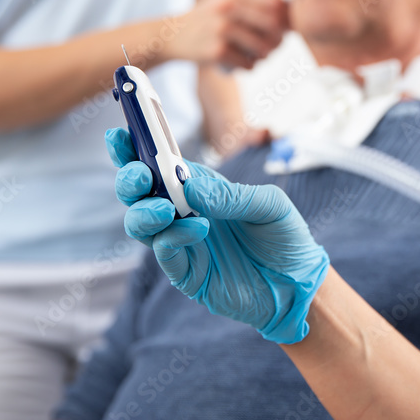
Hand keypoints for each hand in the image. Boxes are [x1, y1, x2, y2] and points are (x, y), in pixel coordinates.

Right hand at [106, 128, 328, 343]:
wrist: (299, 284)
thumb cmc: (285, 237)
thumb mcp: (269, 205)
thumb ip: (230, 195)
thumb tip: (188, 185)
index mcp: (201, 188)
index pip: (159, 164)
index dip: (135, 149)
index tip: (119, 135)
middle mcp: (184, 212)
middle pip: (138, 192)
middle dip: (130, 179)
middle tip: (141, 176)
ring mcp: (182, 243)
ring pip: (139, 223)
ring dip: (145, 211)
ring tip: (167, 209)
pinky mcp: (186, 273)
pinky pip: (164, 252)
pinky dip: (172, 237)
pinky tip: (198, 229)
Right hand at [168, 0, 287, 68]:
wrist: (171, 35)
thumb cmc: (204, 17)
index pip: (275, 5)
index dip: (283, 20)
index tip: (280, 30)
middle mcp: (230, 8)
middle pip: (273, 26)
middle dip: (278, 39)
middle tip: (273, 47)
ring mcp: (223, 30)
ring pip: (262, 48)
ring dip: (264, 56)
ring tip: (258, 57)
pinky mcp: (217, 51)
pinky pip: (247, 64)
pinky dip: (248, 67)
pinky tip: (241, 64)